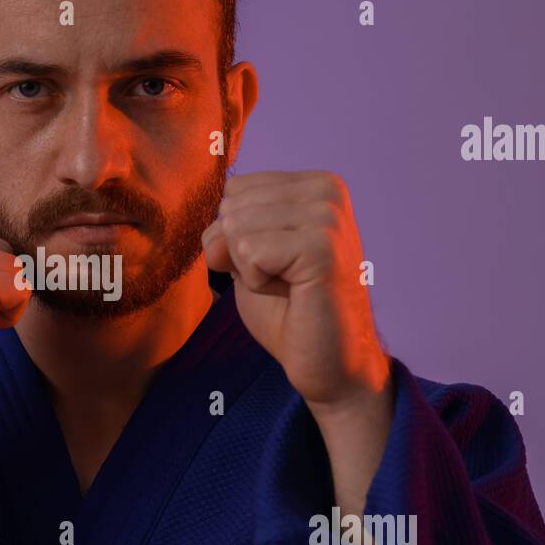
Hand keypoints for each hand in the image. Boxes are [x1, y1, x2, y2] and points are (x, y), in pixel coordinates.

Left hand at [201, 171, 389, 410]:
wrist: (331, 360)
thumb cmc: (291, 309)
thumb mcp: (248, 257)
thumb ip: (225, 231)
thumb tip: (213, 236)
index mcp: (315, 184)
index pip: (234, 190)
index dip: (238, 237)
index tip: (278, 263)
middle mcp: (327, 190)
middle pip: (231, 207)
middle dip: (240, 255)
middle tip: (284, 281)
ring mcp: (328, 216)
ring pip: (235, 227)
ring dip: (250, 271)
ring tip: (290, 287)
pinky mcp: (322, 246)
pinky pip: (249, 252)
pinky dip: (257, 283)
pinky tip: (292, 294)